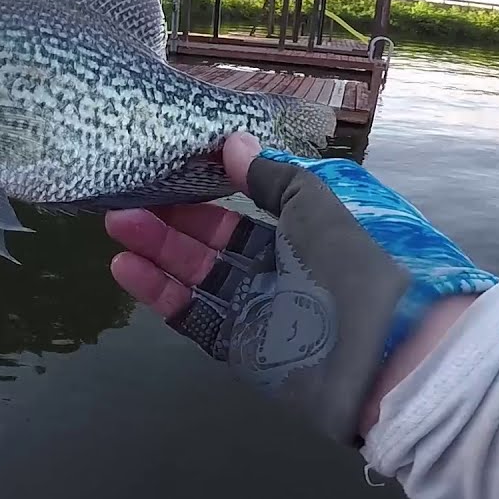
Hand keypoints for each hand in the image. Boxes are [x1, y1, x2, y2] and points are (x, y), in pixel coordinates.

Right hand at [105, 133, 498, 443]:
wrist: (382, 356)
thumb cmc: (356, 269)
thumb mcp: (319, 207)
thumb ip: (273, 178)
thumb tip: (232, 142)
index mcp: (301, 237)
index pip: (243, 210)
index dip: (207, 192)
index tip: (168, 169)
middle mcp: (276, 272)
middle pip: (213, 242)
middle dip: (171, 219)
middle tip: (127, 195)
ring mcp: (255, 312)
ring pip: (195, 277)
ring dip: (157, 251)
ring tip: (116, 224)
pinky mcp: (239, 348)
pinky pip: (193, 317)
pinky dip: (160, 293)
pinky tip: (127, 267)